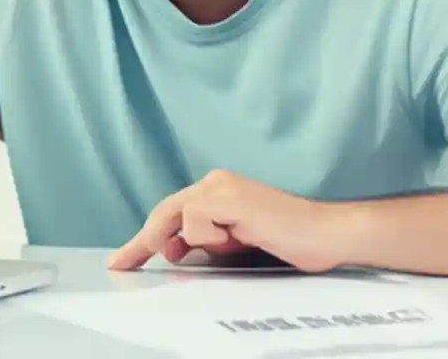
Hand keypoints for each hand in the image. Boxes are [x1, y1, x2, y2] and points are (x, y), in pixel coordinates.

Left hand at [107, 170, 353, 272]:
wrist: (326, 235)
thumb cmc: (286, 240)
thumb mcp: (233, 243)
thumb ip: (203, 241)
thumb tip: (172, 248)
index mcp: (216, 190)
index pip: (170, 213)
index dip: (145, 237)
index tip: (123, 260)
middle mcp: (214, 182)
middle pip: (164, 211)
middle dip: (143, 241)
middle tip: (122, 265)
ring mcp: (220, 186)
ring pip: (178, 216)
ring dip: (199, 240)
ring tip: (238, 239)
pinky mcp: (228, 196)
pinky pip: (195, 221)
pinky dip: (211, 236)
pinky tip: (241, 235)